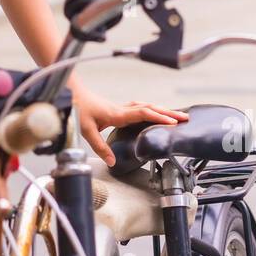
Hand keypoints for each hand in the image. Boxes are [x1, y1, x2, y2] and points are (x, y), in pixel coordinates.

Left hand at [71, 84, 188, 166]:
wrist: (70, 93)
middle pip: (150, 108)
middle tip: (185, 118)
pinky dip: (152, 110)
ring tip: (176, 116)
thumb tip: (113, 162)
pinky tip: (155, 114)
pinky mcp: (118, 109)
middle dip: (168, 113)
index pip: (143, 113)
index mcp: (117, 114)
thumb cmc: (77, 108)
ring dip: (162, 110)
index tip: (173, 123)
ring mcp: (121, 108)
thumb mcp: (86, 130)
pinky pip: (140, 108)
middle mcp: (122, 109)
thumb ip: (100, 147)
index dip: (159, 118)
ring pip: (146, 106)